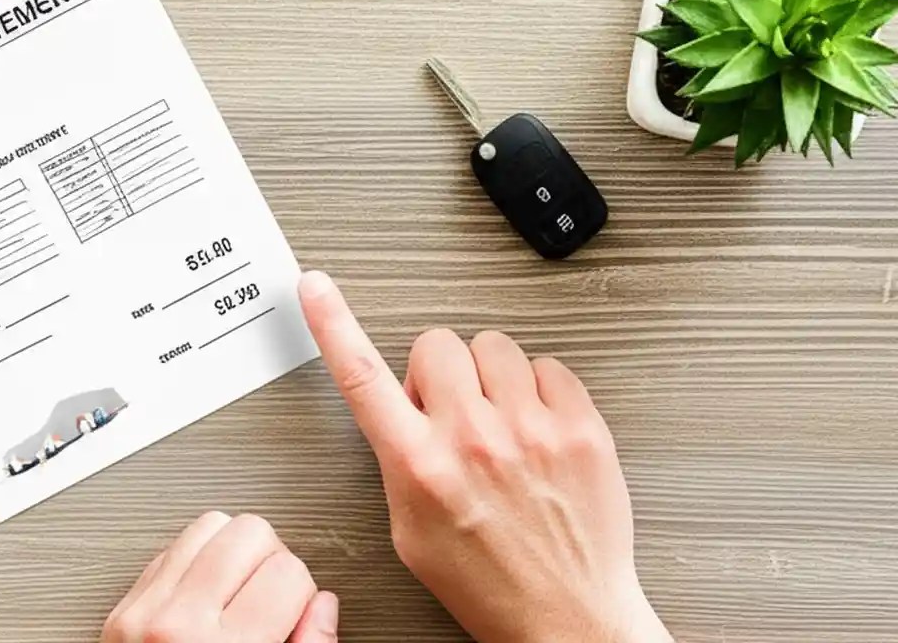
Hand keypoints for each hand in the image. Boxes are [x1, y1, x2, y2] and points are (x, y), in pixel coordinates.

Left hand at [101, 511, 339, 642]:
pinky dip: (197, 562)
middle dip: (272, 560)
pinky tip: (208, 595)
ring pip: (209, 526)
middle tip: (271, 597)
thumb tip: (322, 606)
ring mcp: (142, 613)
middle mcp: (178, 624)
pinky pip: (172, 549)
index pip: (288, 573)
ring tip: (239, 590)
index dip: (302, 593)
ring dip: (233, 551)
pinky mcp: (121, 611)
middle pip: (250, 533)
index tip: (295, 614)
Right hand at [299, 271, 671, 642]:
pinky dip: (540, 389)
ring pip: (493, 346)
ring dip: (490, 377)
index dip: (331, 323)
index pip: (361, 376)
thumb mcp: (410, 529)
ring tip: (500, 423)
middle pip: (437, 344)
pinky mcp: (581, 428)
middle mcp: (473, 441)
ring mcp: (532, 430)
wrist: (567, 615)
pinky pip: (549, 365)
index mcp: (420, 467)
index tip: (315, 288)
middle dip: (438, 372)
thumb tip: (405, 408)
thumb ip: (401, 459)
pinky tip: (537, 428)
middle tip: (453, 411)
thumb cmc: (488, 583)